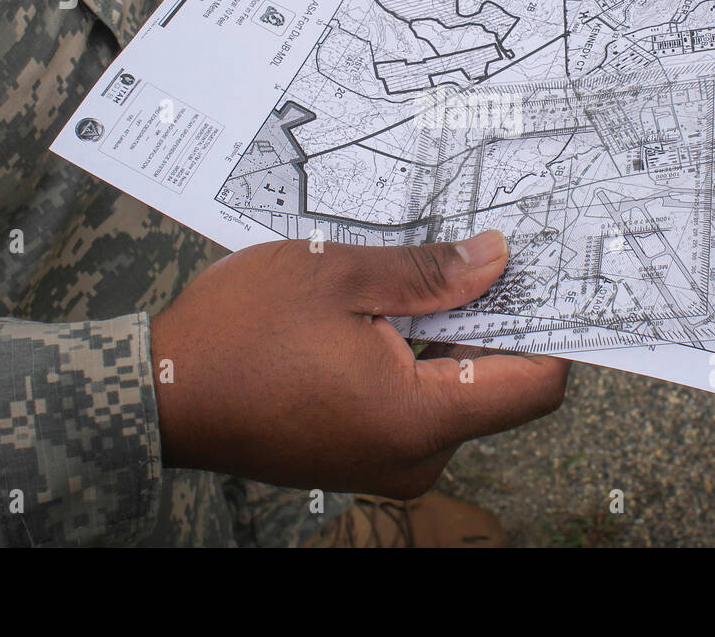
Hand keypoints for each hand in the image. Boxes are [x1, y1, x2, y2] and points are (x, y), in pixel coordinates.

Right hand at [149, 230, 568, 497]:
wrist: (158, 392)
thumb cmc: (238, 334)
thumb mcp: (339, 277)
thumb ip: (429, 273)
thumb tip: (498, 259)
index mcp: (418, 416)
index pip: (534, 386)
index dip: (555, 329)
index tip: (553, 279)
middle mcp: (413, 455)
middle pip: (497, 386)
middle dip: (495, 320)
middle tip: (479, 253)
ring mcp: (387, 461)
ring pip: (455, 392)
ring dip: (449, 335)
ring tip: (417, 277)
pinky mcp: (362, 453)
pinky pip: (417, 404)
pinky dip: (416, 358)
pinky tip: (387, 312)